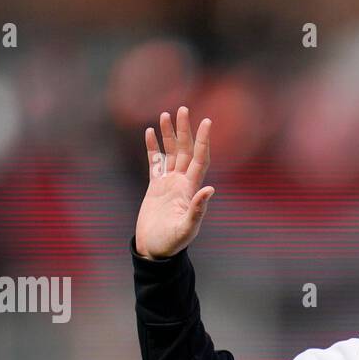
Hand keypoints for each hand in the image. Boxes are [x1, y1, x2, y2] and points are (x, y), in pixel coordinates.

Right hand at [134, 106, 214, 259]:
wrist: (155, 251)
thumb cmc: (171, 243)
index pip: (200, 159)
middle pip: (186, 150)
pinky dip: (152, 147)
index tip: (207, 120)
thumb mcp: (186, 229)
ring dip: (169, 135)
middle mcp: (182, 183)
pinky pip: (155, 162)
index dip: (204, 140)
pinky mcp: (155, 187)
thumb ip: (197, 210)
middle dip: (185, 130)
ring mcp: (169, 184)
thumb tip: (210, 189)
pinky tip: (149, 132)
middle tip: (183, 108)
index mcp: (191, 189)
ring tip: (165, 114)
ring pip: (171, 153)